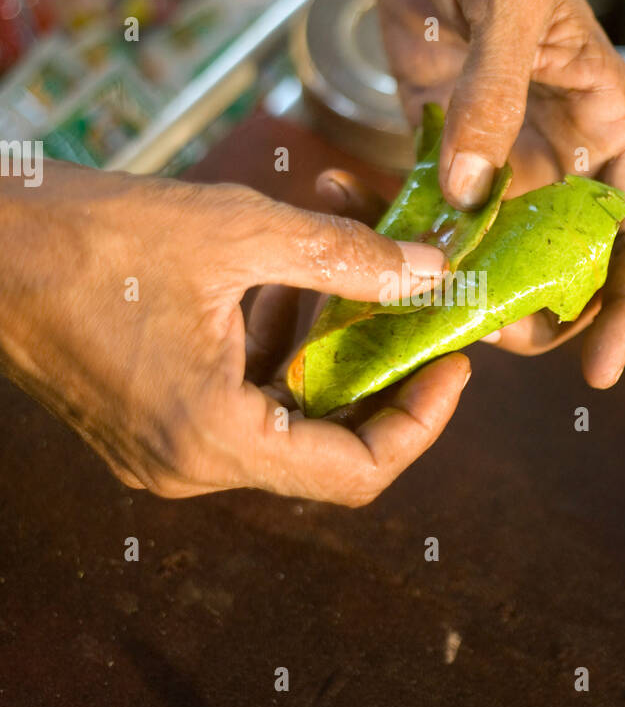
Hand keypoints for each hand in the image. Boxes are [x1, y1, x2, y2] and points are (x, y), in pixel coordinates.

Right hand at [0, 164, 467, 502]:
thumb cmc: (90, 236)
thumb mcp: (236, 233)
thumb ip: (345, 257)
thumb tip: (430, 270)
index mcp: (213, 438)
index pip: (356, 473)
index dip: (421, 422)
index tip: (452, 363)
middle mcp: (189, 466)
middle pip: (325, 444)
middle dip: (378, 370)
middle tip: (417, 308)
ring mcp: (163, 451)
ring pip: (284, 416)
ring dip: (327, 346)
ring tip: (352, 261)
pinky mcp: (147, 424)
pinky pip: (239, 402)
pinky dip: (275, 347)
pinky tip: (286, 276)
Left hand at [374, 0, 624, 383]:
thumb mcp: (506, 2)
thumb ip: (494, 95)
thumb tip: (470, 192)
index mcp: (603, 125)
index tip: (599, 364)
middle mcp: (560, 154)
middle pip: (563, 264)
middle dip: (529, 312)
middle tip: (474, 332)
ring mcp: (499, 158)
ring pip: (492, 252)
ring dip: (456, 282)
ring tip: (403, 289)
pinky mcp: (442, 150)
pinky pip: (429, 211)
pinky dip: (396, 225)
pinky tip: (349, 208)